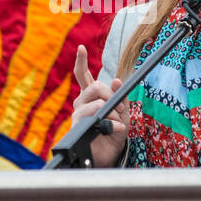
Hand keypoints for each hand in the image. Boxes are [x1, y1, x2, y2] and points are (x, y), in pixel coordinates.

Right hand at [71, 45, 129, 167]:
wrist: (111, 153)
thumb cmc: (115, 131)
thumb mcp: (123, 110)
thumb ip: (120, 95)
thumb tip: (116, 80)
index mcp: (90, 95)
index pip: (82, 75)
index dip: (81, 61)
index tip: (81, 48)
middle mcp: (81, 102)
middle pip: (95, 86)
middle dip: (112, 95)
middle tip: (121, 108)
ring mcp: (78, 113)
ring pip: (97, 101)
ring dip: (113, 111)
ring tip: (118, 121)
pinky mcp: (78, 125)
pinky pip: (96, 116)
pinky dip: (112, 122)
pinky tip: (116, 128)